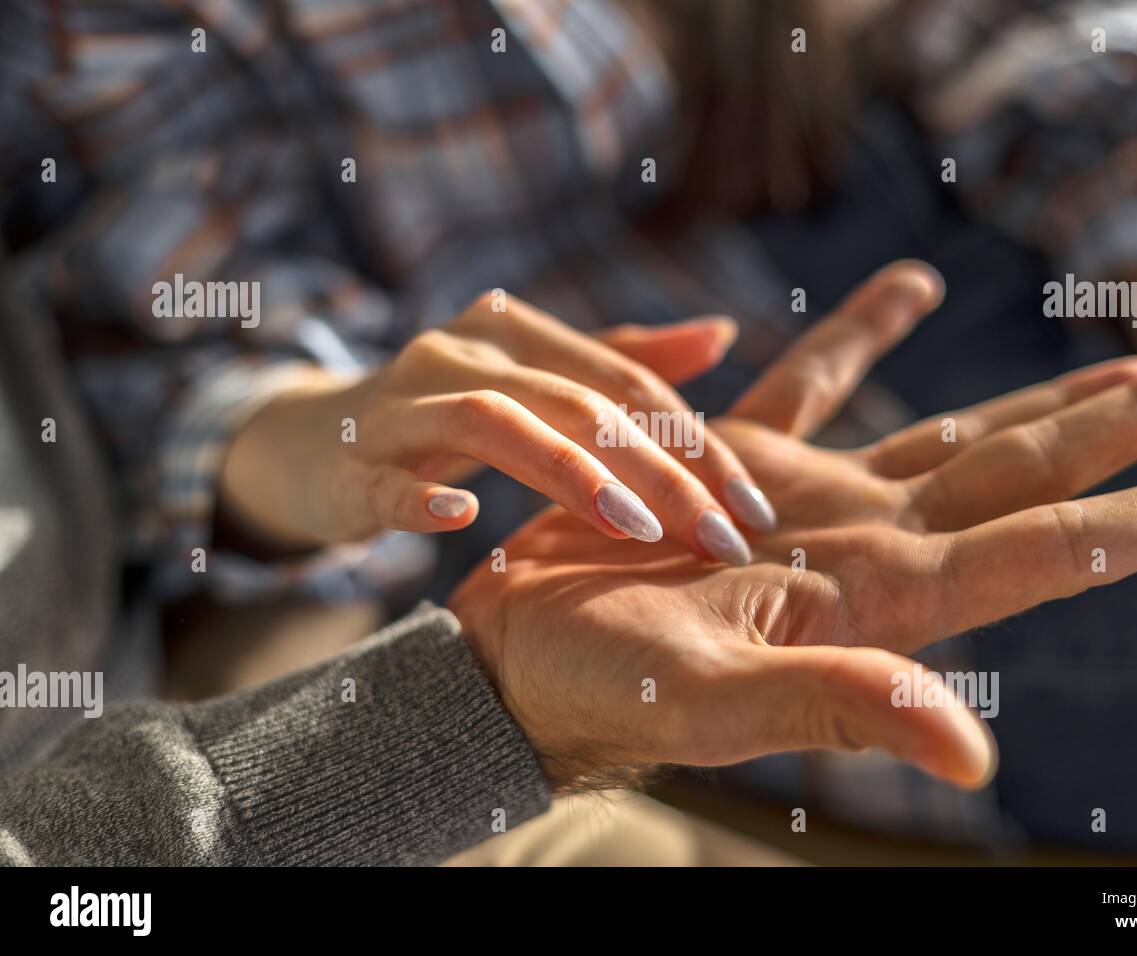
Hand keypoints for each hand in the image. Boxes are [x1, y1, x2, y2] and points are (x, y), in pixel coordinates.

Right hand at [218, 292, 776, 562]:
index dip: (696, 442)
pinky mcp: (351, 462)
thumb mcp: (536, 379)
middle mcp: (462, 351)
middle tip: (719, 536)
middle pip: (575, 401)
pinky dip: (421, 497)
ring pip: (494, 423)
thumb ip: (624, 360)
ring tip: (635, 529)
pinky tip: (463, 519)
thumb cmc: (445, 414)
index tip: (752, 508)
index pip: (627, 380)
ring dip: (569, 474)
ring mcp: (401, 403)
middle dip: (658, 469)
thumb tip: (724, 333)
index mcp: (516, 331)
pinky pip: (385, 478)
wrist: (314, 439)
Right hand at [450, 262, 1136, 790]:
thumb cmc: (598, 691)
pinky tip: (910, 286)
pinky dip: (863, 332)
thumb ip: (841, 707)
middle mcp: (867, 548)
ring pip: (950, 432)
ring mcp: (811, 504)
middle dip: (1124, 429)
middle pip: (1024, 475)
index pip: (1041, 551)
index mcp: (876, 599)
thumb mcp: (716, 702)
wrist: (515, 662)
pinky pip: (820, 383)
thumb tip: (975, 758)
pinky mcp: (743, 466)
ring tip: (1122, 349)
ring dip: (1038, 393)